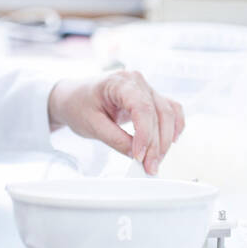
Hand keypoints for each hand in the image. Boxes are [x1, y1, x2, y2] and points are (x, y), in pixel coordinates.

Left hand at [47, 70, 184, 174]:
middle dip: (157, 144)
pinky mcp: (150, 98)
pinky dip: (174, 126)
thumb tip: (136, 156)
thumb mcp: (91, 125)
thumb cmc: (78, 105)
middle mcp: (137, 81)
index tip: (140, 156)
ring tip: (156, 160)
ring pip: (168, 113)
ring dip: (166, 139)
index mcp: (119, 82)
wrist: (72, 97)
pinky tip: (171, 142)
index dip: (145, 134)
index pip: (142, 107)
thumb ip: (115, 139)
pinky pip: (170, 110)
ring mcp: (146, 88)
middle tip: (149, 167)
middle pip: (158, 113)